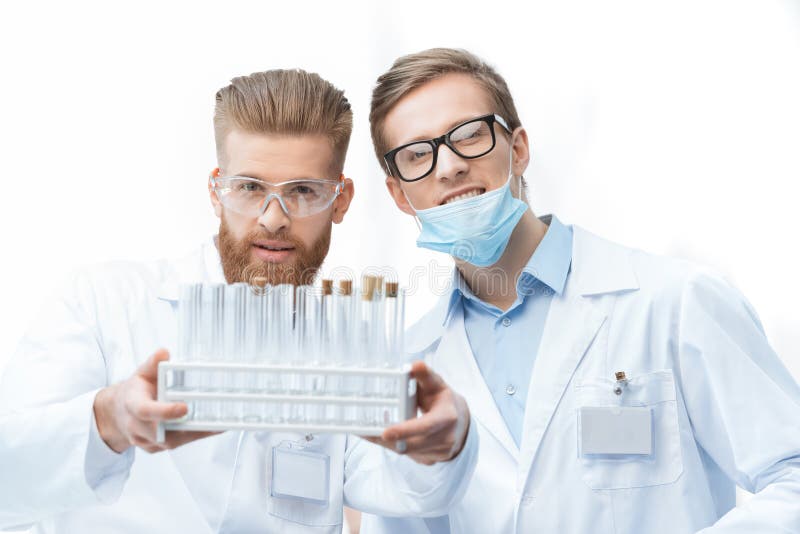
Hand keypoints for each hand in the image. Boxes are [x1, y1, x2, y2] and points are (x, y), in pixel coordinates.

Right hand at [93, 348, 218, 452]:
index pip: (145, 411)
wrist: (118, 414)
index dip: (164, 411)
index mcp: (132, 405)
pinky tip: (211, 428)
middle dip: (186, 428)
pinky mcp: (154, 448)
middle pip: (161, 433)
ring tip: (218, 424)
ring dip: (194, 434)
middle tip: (212, 419)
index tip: (184, 408)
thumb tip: (164, 353)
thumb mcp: (141, 373)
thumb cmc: (135, 392)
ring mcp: (144, 441)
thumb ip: (152, 364)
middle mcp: (136, 427)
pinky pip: (174, 445)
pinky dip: (193, 437)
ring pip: (170, 442)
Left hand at [365, 361, 469, 464]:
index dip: (406, 430)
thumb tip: (415, 365)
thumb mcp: (437, 385)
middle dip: (388, 439)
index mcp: (447, 418)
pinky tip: (382, 435)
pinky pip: (407, 456)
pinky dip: (392, 446)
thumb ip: (425, 375)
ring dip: (387, 442)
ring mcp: (438, 453)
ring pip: (406, 451)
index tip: (386, 432)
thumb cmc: (444, 402)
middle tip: (365, 430)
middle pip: (412, 444)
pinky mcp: (430, 460)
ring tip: (369, 430)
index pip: (426, 426)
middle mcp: (445, 439)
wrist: (460, 424)